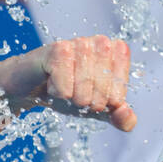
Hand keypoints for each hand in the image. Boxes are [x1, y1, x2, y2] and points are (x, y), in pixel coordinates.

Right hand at [0, 37, 136, 131]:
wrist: (34, 88)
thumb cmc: (70, 92)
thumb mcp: (100, 110)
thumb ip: (121, 118)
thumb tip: (128, 117)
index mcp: (117, 53)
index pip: (120, 93)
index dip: (106, 103)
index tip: (94, 95)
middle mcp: (101, 43)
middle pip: (104, 93)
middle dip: (89, 103)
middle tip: (76, 93)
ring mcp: (79, 43)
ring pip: (85, 88)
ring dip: (73, 98)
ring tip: (65, 87)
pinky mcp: (57, 49)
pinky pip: (66, 86)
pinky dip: (59, 92)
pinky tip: (51, 82)